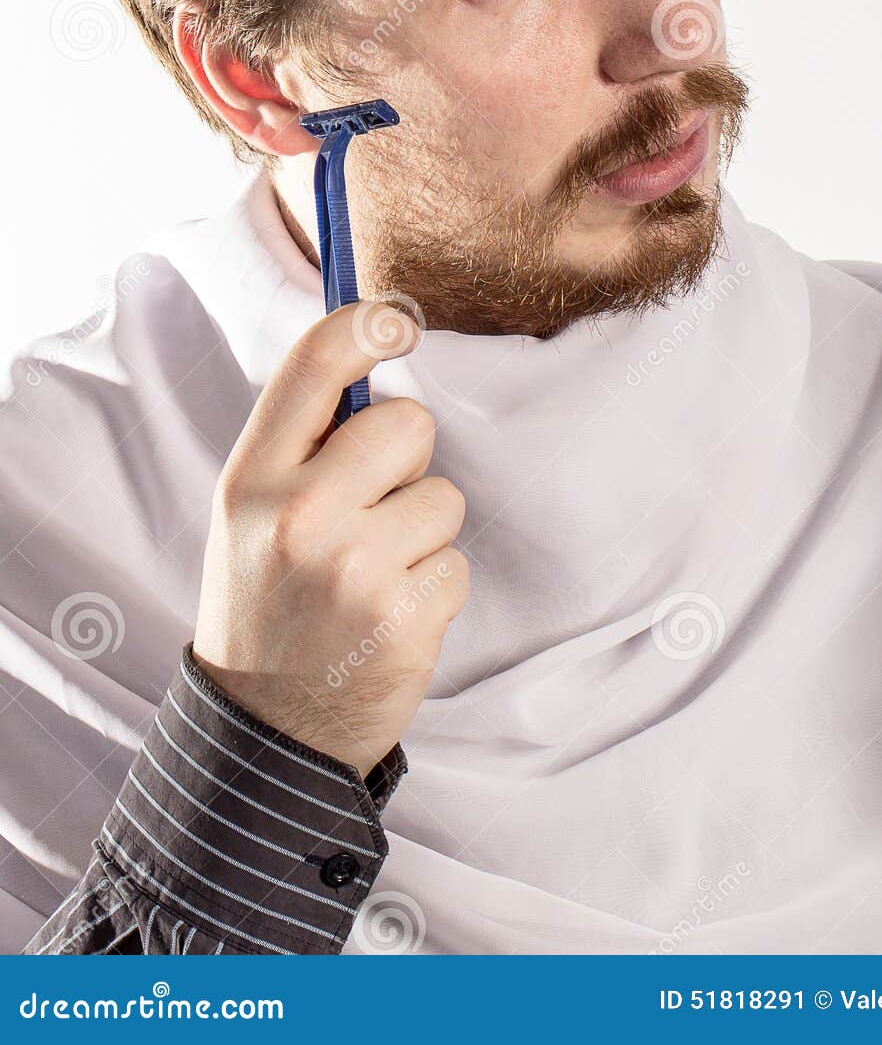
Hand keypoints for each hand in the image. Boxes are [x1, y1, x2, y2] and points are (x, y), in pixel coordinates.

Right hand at [192, 300, 467, 775]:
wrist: (265, 734)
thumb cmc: (267, 604)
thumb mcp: (249, 515)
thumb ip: (302, 443)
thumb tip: (377, 356)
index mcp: (251, 479)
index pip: (314, 365)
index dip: (366, 324)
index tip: (397, 322)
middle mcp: (298, 514)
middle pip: (408, 424)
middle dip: (406, 460)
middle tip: (367, 514)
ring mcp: (353, 567)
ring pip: (443, 497)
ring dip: (422, 535)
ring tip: (370, 579)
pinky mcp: (403, 616)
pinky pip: (457, 562)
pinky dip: (433, 589)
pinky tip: (387, 620)